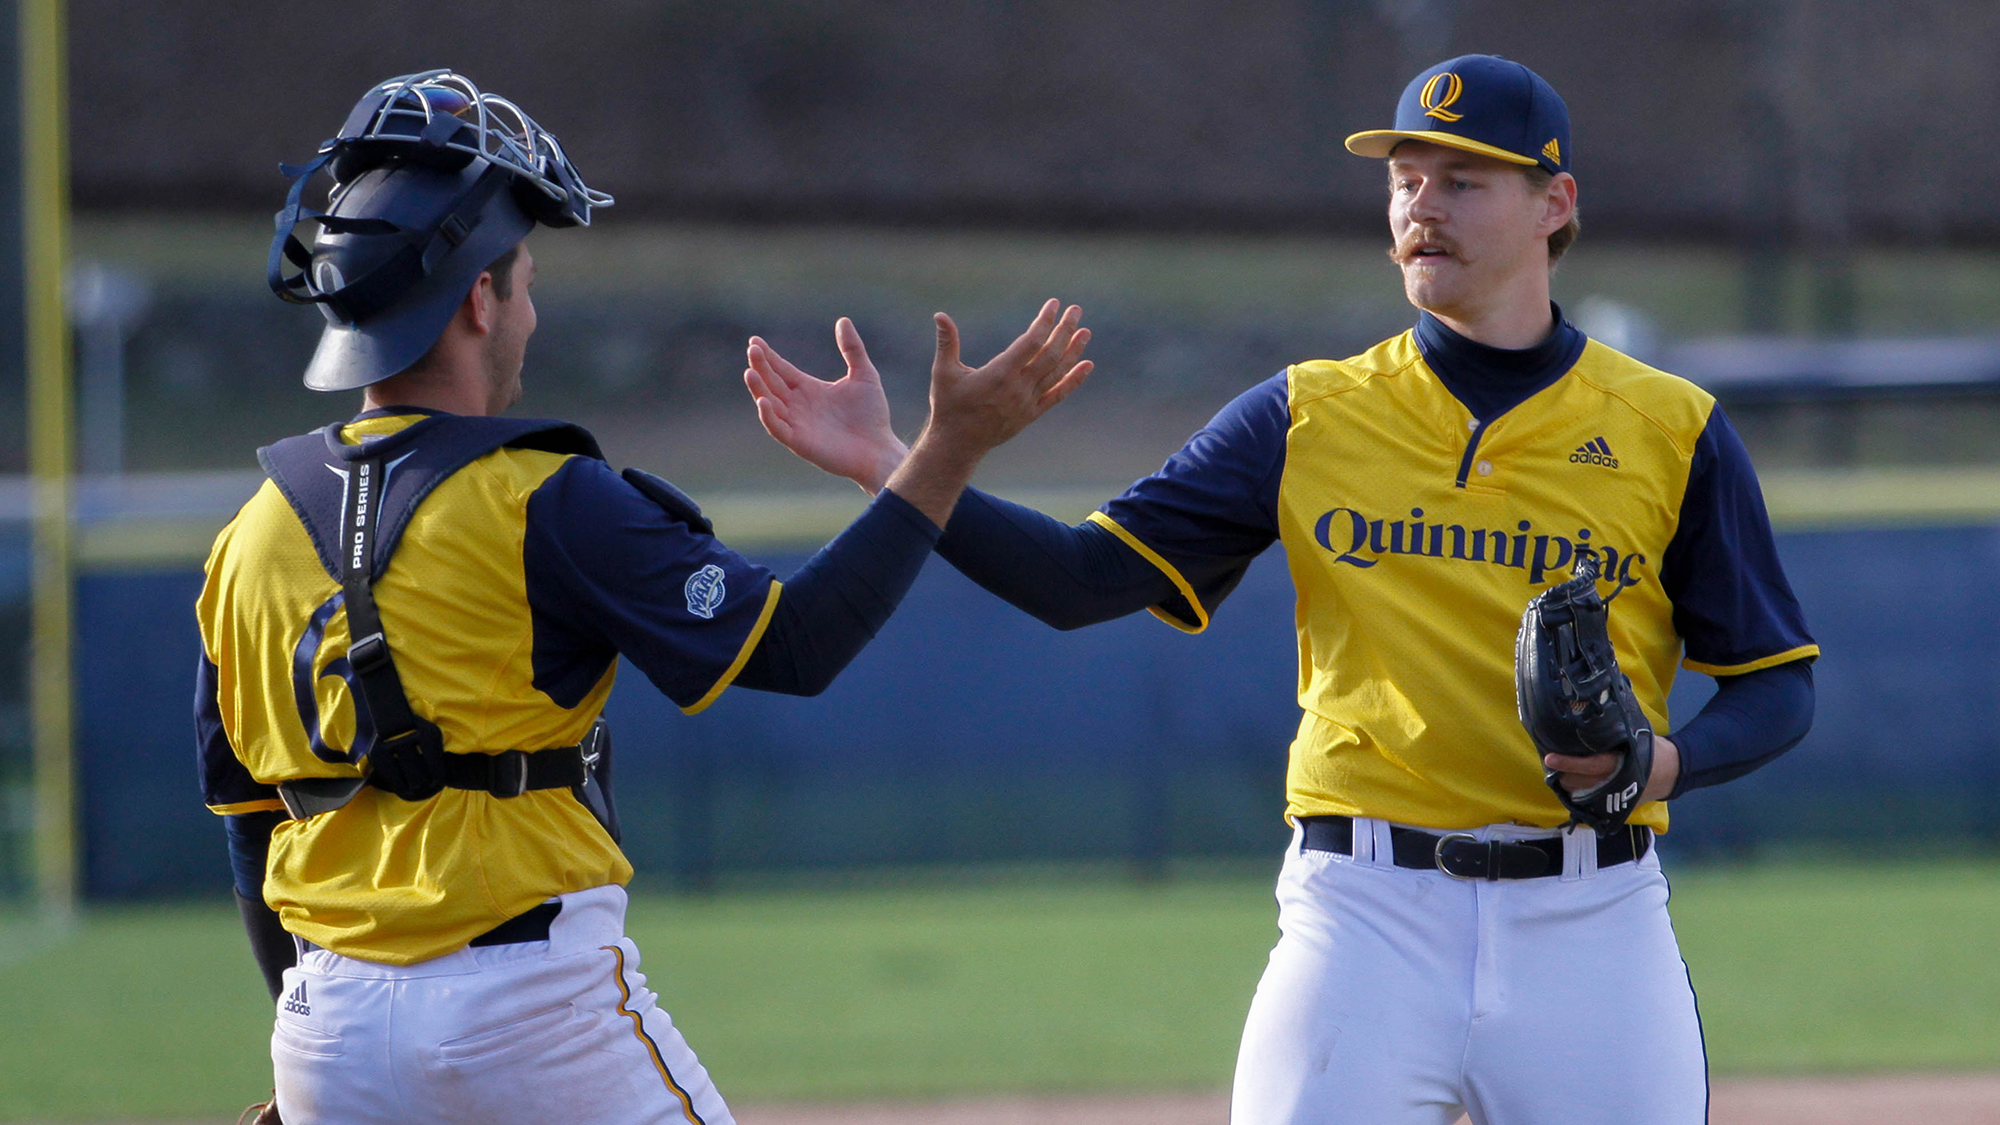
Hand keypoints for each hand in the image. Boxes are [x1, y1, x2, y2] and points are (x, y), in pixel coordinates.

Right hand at [744, 318, 907, 493]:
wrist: (879, 448)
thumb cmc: (872, 416)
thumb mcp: (864, 375)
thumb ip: (852, 349)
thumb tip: (843, 320)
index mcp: (808, 389)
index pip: (782, 370)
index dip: (768, 357)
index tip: (755, 342)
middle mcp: (798, 406)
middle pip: (772, 383)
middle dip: (761, 367)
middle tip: (752, 350)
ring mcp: (797, 424)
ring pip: (770, 404)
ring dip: (759, 389)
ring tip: (750, 372)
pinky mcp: (800, 442)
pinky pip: (778, 429)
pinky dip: (769, 417)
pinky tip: (763, 401)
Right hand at [885, 299, 1092, 526]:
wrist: (957, 444)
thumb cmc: (948, 406)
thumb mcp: (943, 372)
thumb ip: (946, 342)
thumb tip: (939, 315)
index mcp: (999, 374)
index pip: (1030, 342)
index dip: (1044, 321)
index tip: (1053, 304)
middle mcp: (1018, 388)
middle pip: (1050, 354)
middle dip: (1064, 330)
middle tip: (1075, 310)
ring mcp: (1027, 403)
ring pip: (1057, 373)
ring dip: (1073, 351)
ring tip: (1085, 332)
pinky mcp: (1031, 415)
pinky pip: (1058, 395)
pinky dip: (1074, 380)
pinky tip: (1087, 365)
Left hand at [1544, 735, 1679, 803]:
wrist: (1673, 772)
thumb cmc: (1651, 749)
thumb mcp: (1636, 735)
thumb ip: (1614, 729)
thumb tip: (1593, 708)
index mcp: (1621, 764)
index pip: (1590, 765)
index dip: (1568, 762)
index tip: (1550, 757)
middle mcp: (1615, 783)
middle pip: (1578, 783)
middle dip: (1563, 774)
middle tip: (1553, 762)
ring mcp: (1615, 797)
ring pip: (1580, 795)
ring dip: (1568, 784)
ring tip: (1560, 771)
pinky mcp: (1615, 805)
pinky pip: (1588, 802)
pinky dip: (1578, 793)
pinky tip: (1574, 781)